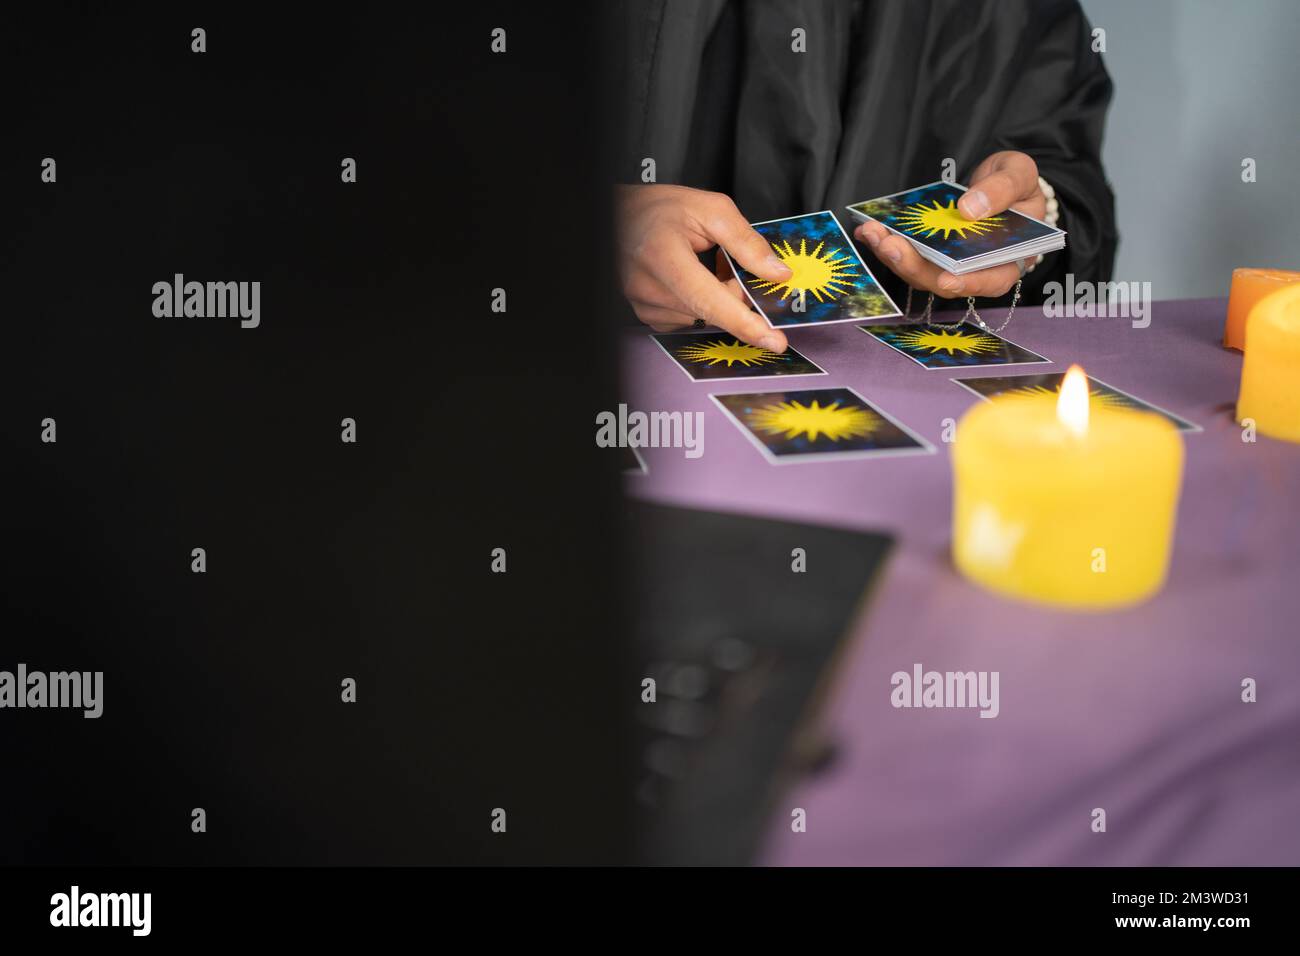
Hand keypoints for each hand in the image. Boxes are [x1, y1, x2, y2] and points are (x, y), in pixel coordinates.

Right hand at [616, 184, 791, 351]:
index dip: (744, 323)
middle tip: (731, 265)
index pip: (709, 300)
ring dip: (718, 298)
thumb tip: (777, 274)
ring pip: (703, 318)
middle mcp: (648, 286)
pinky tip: (695, 281)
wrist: (621, 215)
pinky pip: (688, 320)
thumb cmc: (660, 209)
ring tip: (706, 266)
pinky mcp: (645, 314)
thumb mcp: (711, 210)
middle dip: (735, 294)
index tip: (773, 340)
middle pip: (712, 311)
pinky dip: (701, 305)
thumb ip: (747, 242)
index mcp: (663, 256)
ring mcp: (644, 304)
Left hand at [855, 151, 1045, 299]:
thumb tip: (969, 210)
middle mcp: (976, 269)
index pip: (991, 280)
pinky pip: (908, 256)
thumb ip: (1002, 189)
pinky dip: (886, 244)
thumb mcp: (1018, 175)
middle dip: (912, 265)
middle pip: (943, 280)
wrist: (1000, 181)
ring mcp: (950, 264)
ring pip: (919, 272)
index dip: (969, 284)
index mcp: (1009, 258)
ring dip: (892, 255)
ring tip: (871, 232)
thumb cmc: (1017, 184)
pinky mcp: (930, 254)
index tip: (946, 279)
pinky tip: (868, 231)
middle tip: (889, 244)